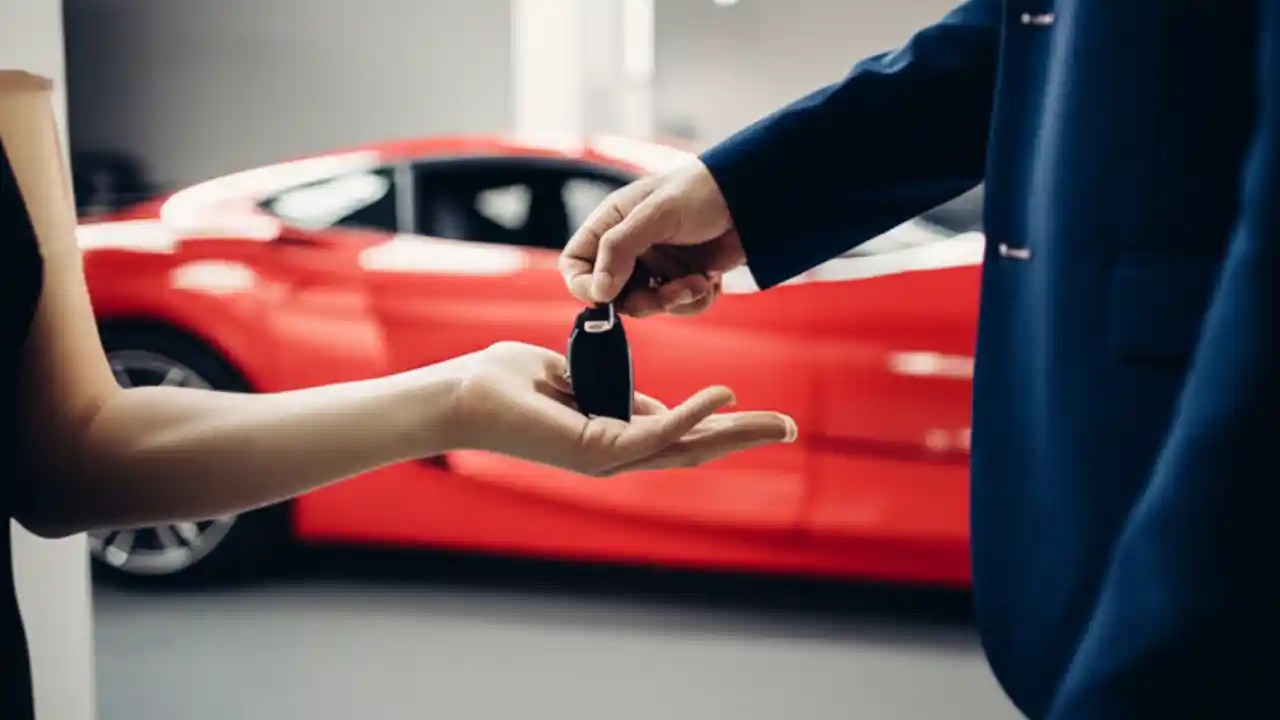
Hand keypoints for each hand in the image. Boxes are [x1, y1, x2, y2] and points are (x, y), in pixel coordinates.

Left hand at [449, 342, 795, 476]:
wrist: (459, 394)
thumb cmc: (503, 382)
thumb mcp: (571, 376)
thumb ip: (608, 388)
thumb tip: (640, 397)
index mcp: (609, 436)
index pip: (677, 434)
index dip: (719, 425)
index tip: (751, 409)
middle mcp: (613, 454)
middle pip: (693, 448)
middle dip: (743, 439)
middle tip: (790, 429)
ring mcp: (606, 456)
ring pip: (686, 446)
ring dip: (736, 434)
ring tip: (780, 424)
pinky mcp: (596, 448)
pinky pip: (658, 430)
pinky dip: (694, 413)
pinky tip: (725, 397)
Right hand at [560, 161, 744, 317]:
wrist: (751, 199)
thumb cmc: (700, 192)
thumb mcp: (656, 214)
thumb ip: (620, 248)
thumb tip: (598, 291)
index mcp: (610, 225)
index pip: (576, 265)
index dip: (585, 286)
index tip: (607, 297)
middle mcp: (628, 249)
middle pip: (612, 296)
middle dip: (643, 300)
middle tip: (668, 293)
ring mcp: (655, 266)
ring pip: (647, 306)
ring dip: (674, 300)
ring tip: (698, 280)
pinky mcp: (682, 279)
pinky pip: (678, 307)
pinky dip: (695, 299)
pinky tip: (710, 278)